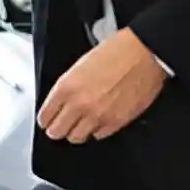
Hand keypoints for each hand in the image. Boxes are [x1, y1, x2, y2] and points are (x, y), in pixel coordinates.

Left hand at [36, 27, 167, 142]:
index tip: (46, 120)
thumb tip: (60, 101)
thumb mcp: (79, 66)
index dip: (45, 119)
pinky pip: (99, 135)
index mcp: (66, 87)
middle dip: (56, 129)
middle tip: (58, 127)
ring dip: (76, 132)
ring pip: (77, 137)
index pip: (45, 115)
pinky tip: (97, 122)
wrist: (144, 54)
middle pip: (57, 131)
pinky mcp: (117, 122)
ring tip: (78, 126)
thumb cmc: (115, 52)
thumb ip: (67, 87)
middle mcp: (80, 104)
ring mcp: (99, 116)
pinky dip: (96, 131)